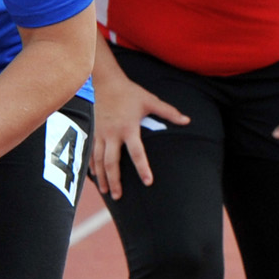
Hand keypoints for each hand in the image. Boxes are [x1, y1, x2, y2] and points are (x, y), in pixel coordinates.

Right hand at [88, 65, 188, 199]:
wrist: (104, 81)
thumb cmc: (129, 92)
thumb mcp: (150, 101)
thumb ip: (169, 112)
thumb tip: (187, 120)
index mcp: (128, 128)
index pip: (137, 152)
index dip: (143, 168)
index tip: (148, 182)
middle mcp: (112, 133)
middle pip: (112, 163)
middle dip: (115, 181)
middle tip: (118, 196)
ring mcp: (99, 134)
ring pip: (99, 161)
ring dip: (102, 178)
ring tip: (106, 192)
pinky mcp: (91, 132)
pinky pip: (90, 153)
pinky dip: (92, 167)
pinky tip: (94, 178)